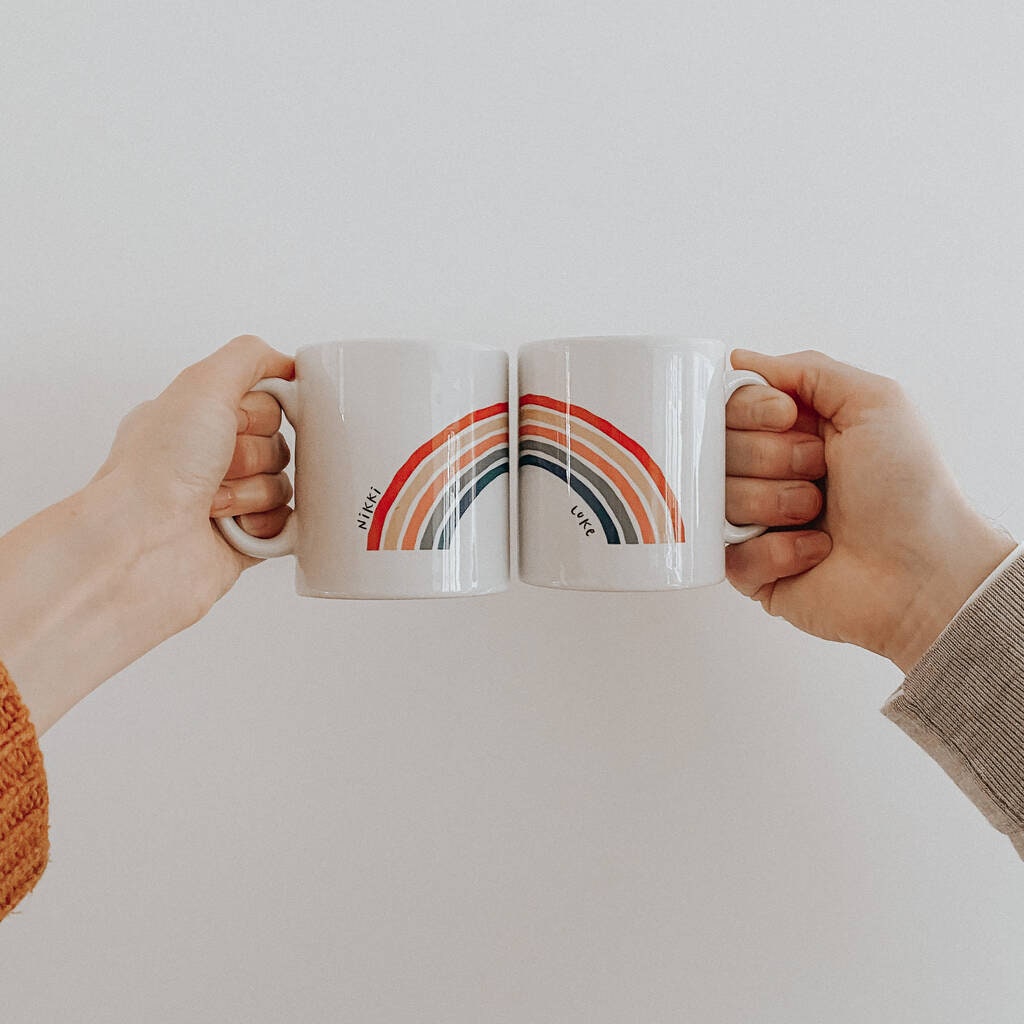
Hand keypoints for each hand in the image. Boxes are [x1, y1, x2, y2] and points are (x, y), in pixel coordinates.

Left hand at [0, 335, 294, 731]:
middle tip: (218, 466)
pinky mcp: (244, 539)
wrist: (141, 543)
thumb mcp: (202, 385)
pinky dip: (266, 525)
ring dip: (255, 492)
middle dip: (254, 456)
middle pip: (280, 443)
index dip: (258, 414)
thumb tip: (286, 363)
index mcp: (196, 419)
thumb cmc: (155, 471)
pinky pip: (288, 523)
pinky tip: (234, 528)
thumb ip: (249, 357)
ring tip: (215, 504)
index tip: (234, 422)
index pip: (266, 402)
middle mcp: (208, 458)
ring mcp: (228, 501)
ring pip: (285, 483)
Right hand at [724, 349, 1015, 671]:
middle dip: (773, 458)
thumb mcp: (874, 401)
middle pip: (718, 449)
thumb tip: (742, 361)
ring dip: (779, 503)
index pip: (729, 406)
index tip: (788, 418)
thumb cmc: (910, 488)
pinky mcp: (750, 571)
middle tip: (820, 471)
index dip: (751, 410)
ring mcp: (755, 521)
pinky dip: (778, 550)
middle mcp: (767, 472)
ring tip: (819, 515)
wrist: (925, 569)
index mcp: (790, 431)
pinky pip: (729, 552)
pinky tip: (815, 551)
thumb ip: (807, 369)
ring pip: (720, 499)